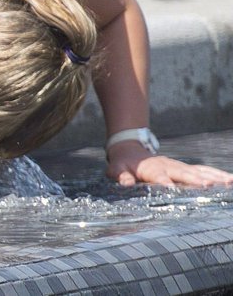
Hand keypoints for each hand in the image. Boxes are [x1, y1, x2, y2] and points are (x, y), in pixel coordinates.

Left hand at [106, 142, 232, 186]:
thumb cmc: (123, 163)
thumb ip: (121, 175)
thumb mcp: (116, 169)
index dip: (166, 182)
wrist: (130, 149)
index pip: (159, 176)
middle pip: (184, 173)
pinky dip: (217, 174)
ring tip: (229, 182)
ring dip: (214, 176)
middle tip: (210, 185)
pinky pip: (203, 170)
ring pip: (198, 171)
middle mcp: (169, 166)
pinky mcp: (186, 168)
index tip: (173, 188)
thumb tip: (125, 182)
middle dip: (196, 179)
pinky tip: (230, 180)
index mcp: (151, 168)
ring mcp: (179, 166)